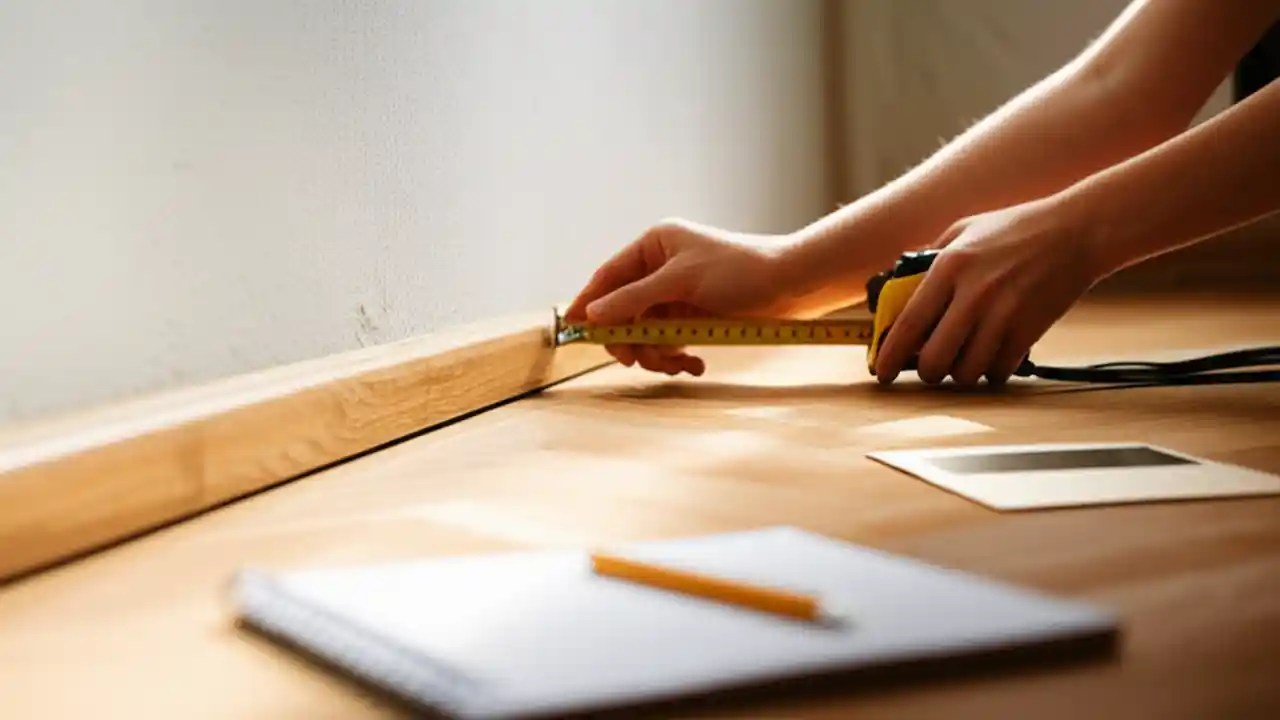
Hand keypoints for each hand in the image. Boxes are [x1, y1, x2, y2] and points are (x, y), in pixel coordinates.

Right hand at [565, 218, 812, 375]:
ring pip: (646, 334)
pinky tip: (696, 364)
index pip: (609, 276)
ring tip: (682, 363)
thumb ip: (634, 298)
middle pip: (623, 312)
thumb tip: (592, 315)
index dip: (588, 302)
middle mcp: (661, 270)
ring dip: (659, 354)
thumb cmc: (740, 271)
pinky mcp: (694, 320)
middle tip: (637, 360)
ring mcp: (677, 297)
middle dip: (632, 339)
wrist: (792, 287)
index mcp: (654, 246)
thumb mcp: (682, 282)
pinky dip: (678, 357)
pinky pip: (669, 344)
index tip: (571, 328)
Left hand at [873, 197, 1105, 385]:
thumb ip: (929, 258)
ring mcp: (1003, 316)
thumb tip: (899, 287)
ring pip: (966, 372)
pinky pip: (998, 371)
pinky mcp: (1029, 331)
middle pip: (934, 360)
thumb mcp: (963, 230)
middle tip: (928, 366)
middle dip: (925, 371)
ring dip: (959, 373)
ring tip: (963, 359)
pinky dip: (990, 372)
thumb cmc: (1016, 229)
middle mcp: (973, 295)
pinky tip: (991, 357)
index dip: (889, 355)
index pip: (908, 324)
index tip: (881, 371)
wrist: (1076, 232)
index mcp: (949, 267)